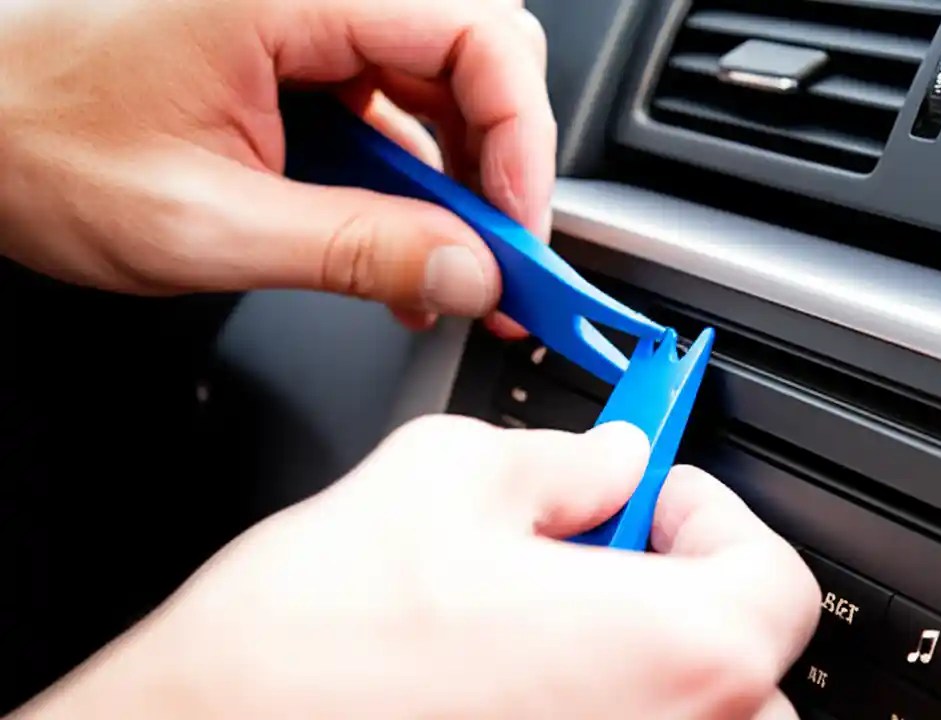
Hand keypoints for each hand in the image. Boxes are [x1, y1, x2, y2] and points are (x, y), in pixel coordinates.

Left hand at [0, 0, 555, 334]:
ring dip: (463, 181)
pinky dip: (416, 183)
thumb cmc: (36, 143)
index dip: (519, 137)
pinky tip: (404, 248)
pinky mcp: (301, 58)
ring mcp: (306, 21)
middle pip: (474, 53)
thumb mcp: (205, 225)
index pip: (472, 35)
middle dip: (502, 162)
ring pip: (444, 86)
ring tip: (449, 268)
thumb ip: (354, 251)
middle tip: (502, 254)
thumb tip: (467, 273)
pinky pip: (396, 109)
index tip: (519, 227)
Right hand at [12, 417, 819, 718]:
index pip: (778, 581)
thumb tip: (609, 463)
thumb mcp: (443, 478)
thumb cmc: (307, 647)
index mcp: (675, 653)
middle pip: (740, 663)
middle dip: (676, 597)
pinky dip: (589, 711)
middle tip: (592, 562)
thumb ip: (561, 461)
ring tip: (536, 634)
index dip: (714, 521)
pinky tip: (505, 688)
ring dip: (637, 669)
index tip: (651, 504)